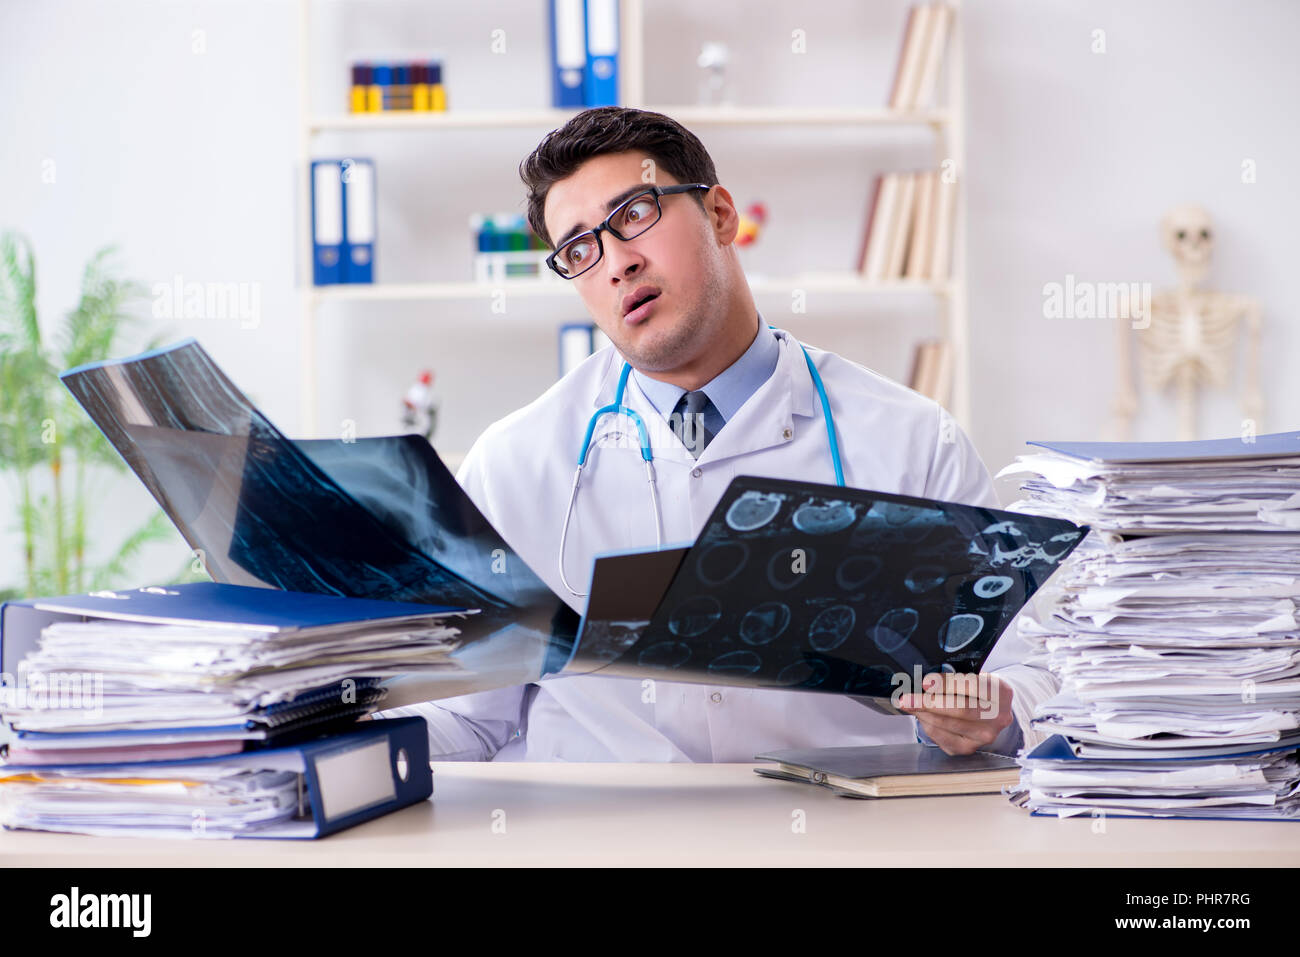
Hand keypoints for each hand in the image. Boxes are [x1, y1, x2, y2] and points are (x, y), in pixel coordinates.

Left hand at [896, 673, 1013, 754]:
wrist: (993, 712)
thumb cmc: (979, 691)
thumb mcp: (974, 676)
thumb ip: (954, 677)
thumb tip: (926, 682)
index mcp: (1001, 693)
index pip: (972, 686)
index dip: (947, 684)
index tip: (925, 682)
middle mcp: (998, 718)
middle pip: (960, 710)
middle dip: (929, 703)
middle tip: (907, 698)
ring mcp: (985, 736)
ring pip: (949, 725)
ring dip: (924, 714)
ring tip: (909, 704)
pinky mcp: (969, 748)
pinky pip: (943, 738)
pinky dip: (928, 725)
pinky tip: (922, 716)